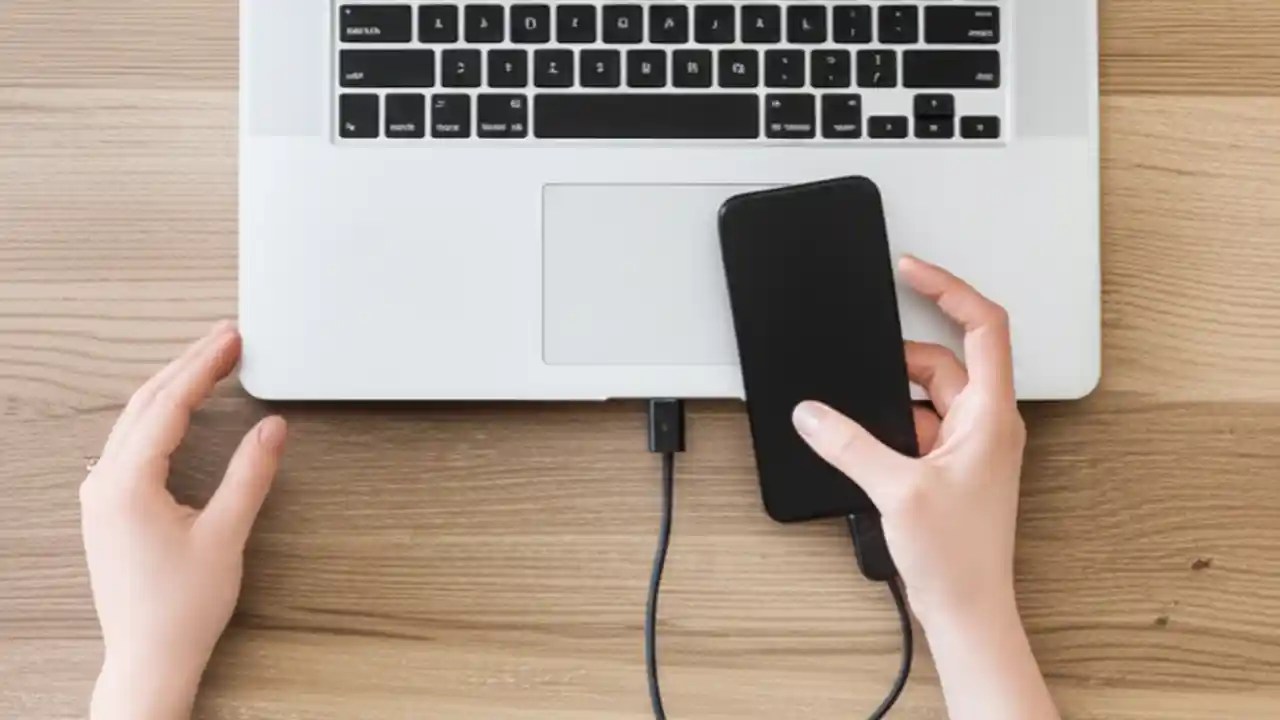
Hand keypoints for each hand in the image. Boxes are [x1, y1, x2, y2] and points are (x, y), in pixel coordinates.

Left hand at [80, 322, 286, 719]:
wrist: (148, 657)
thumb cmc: (181, 607)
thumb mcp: (226, 535)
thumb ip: (250, 474)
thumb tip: (272, 427)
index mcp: (126, 483)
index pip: (168, 404)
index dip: (204, 366)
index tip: (231, 339)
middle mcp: (103, 482)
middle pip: (146, 403)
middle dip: (188, 365)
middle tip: (227, 338)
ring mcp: (100, 495)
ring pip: (134, 420)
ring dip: (172, 386)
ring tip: (210, 363)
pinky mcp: (107, 509)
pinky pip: (129, 442)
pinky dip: (159, 415)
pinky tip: (180, 410)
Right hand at [793, 256, 1023, 623]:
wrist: (967, 610)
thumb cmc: (959, 558)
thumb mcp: (895, 489)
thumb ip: (847, 443)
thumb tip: (812, 412)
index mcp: (991, 415)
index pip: (984, 326)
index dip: (948, 289)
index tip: (912, 270)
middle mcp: (986, 424)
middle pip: (943, 360)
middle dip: (898, 362)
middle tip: (860, 370)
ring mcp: (969, 447)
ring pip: (925, 396)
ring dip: (890, 402)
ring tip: (857, 426)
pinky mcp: (949, 468)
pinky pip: (916, 427)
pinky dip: (888, 430)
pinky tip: (864, 452)